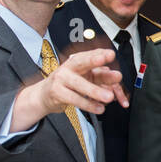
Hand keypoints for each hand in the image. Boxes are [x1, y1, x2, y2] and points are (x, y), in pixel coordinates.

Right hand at [11, 47, 126, 131]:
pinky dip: (88, 105)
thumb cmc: (67, 84)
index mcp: (76, 61)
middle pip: (81, 62)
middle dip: (93, 60)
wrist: (44, 95)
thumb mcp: (85, 78)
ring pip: (79, 84)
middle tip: (103, 60)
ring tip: (109, 97)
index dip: (100, 53)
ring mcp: (61, 79)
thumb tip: (116, 76)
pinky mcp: (57, 93)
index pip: (89, 54)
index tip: (111, 54)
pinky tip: (99, 108)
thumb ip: (101, 76)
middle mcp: (68, 67)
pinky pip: (75, 99)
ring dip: (95, 91)